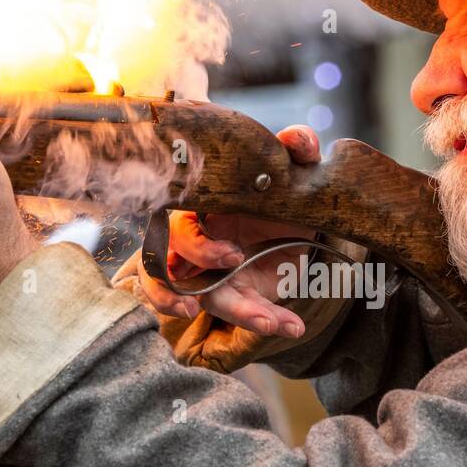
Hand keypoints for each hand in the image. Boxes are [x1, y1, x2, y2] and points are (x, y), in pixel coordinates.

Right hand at [135, 125, 319, 337]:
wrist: (297, 225)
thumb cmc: (278, 194)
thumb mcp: (291, 174)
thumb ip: (296, 151)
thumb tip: (298, 140)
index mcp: (199, 208)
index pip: (175, 226)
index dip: (195, 245)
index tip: (231, 255)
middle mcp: (194, 242)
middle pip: (168, 266)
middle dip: (199, 273)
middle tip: (238, 267)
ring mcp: (206, 272)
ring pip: (199, 298)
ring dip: (238, 313)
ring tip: (270, 323)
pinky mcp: (228, 294)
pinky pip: (234, 313)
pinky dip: (262, 321)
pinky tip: (289, 326)